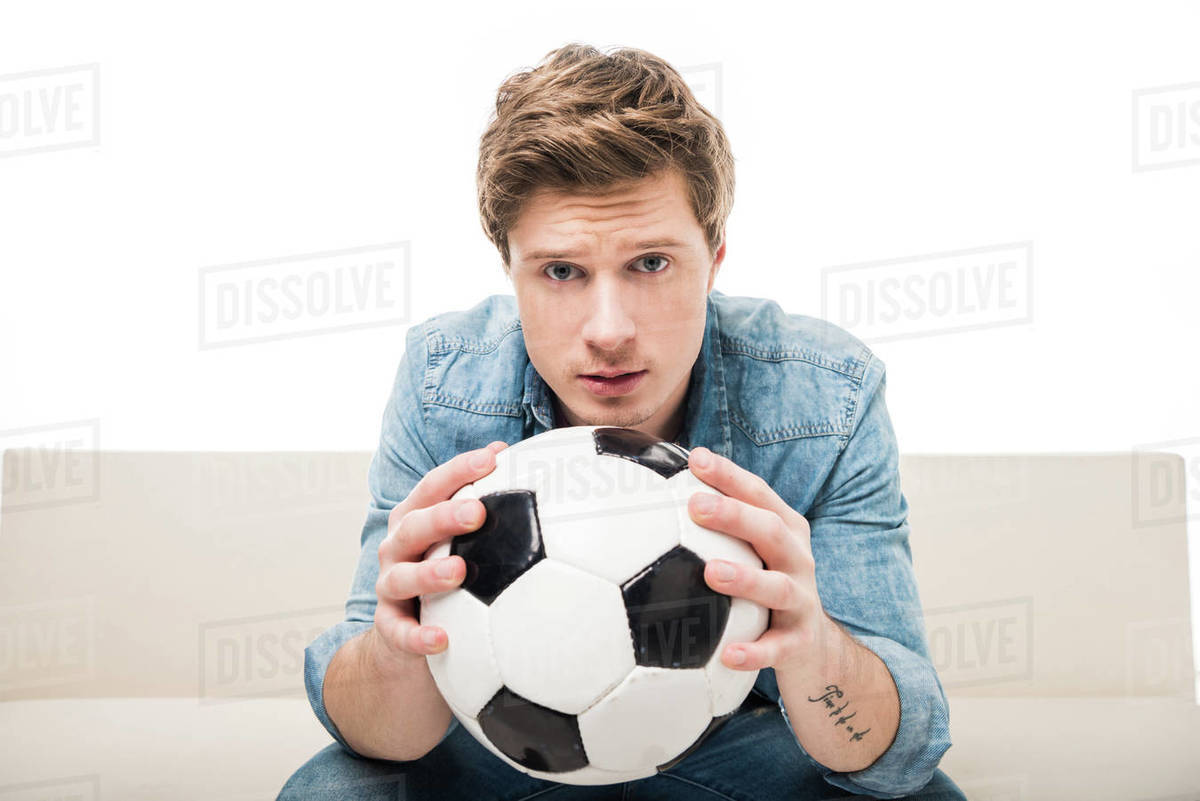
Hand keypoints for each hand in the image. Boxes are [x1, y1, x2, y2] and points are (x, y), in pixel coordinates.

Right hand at [371, 440, 508, 662]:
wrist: (407, 632)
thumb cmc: (443, 570)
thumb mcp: (459, 537)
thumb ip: (483, 502)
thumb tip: (527, 461)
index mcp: (415, 518)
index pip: (432, 487)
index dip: (458, 470)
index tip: (492, 457)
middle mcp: (397, 548)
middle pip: (414, 526)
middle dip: (443, 517)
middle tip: (476, 512)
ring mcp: (390, 586)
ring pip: (401, 577)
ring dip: (427, 574)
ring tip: (457, 572)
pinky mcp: (390, 626)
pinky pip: (400, 633)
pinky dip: (417, 636)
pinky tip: (441, 639)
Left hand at [685, 446, 832, 672]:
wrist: (815, 649)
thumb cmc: (767, 586)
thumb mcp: (755, 553)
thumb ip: (720, 526)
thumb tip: (656, 494)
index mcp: (786, 532)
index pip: (759, 495)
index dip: (730, 475)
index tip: (696, 459)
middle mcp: (797, 561)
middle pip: (771, 531)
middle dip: (735, 515)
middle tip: (695, 505)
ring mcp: (801, 602)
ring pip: (778, 588)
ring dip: (746, 579)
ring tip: (711, 572)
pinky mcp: (799, 644)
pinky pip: (777, 649)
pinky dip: (754, 652)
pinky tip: (727, 654)